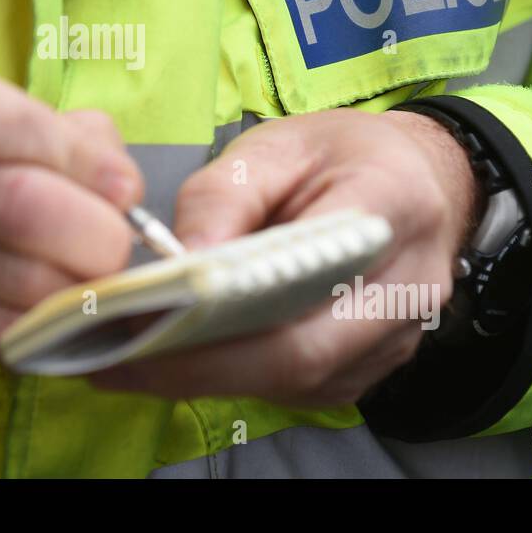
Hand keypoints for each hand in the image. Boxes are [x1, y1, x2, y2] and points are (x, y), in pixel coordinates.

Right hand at [0, 57, 142, 437]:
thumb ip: (17, 131)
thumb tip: (109, 155)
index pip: (14, 119)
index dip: (86, 160)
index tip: (122, 187)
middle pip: (24, 201)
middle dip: (94, 234)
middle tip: (111, 252)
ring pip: (13, 273)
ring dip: (71, 292)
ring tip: (86, 291)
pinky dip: (32, 332)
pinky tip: (40, 325)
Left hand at [89, 108, 480, 407]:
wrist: (419, 181)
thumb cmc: (343, 155)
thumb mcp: (278, 144)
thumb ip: (223, 194)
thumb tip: (177, 260)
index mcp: (389, 205)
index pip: (306, 274)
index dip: (222, 310)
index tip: (145, 314)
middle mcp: (406, 285)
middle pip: (298, 352)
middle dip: (197, 363)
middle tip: (112, 356)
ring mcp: (395, 339)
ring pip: (293, 382)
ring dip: (206, 376)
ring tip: (127, 354)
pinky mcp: (371, 368)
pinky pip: (297, 388)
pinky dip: (233, 376)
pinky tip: (180, 356)